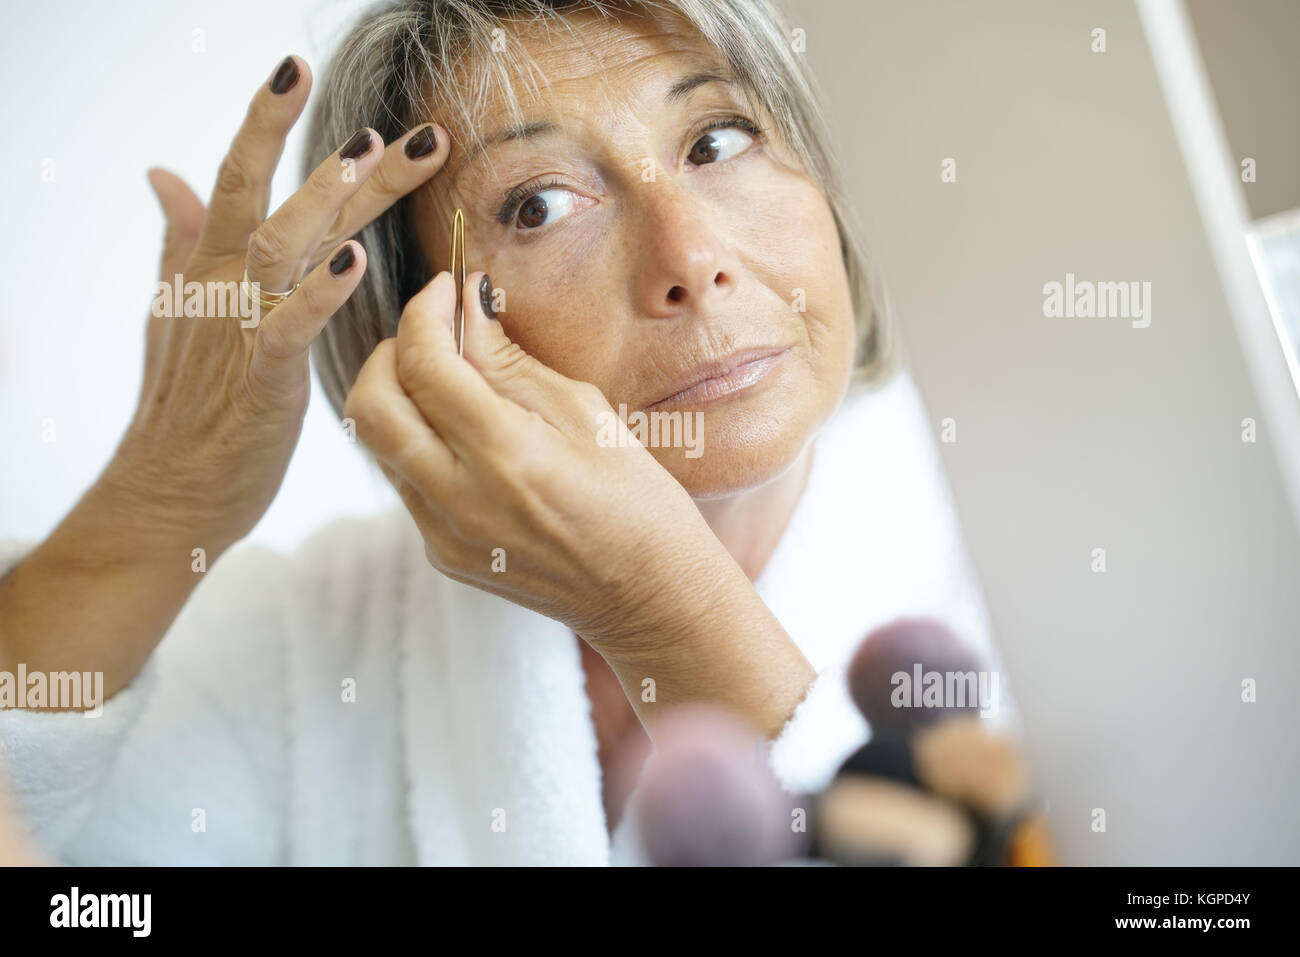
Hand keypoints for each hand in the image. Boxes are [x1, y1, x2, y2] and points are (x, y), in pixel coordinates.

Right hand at [109, 55, 447, 555]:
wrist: (170, 488)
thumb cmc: (190, 403)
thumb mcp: (178, 307)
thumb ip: (181, 237)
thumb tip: (162, 172)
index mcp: (213, 263)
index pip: (239, 174)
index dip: (266, 119)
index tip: (293, 66)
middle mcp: (225, 283)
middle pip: (274, 197)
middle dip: (335, 155)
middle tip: (397, 121)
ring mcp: (238, 327)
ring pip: (279, 245)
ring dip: (324, 198)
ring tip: (371, 154)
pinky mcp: (259, 378)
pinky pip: (288, 326)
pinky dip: (318, 291)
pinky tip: (353, 259)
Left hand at [345, 269, 734, 660]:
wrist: (650, 598)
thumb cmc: (638, 502)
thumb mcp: (586, 416)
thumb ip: (511, 364)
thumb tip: (466, 311)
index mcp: (506, 456)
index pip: (426, 365)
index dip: (426, 313)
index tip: (447, 288)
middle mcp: (460, 500)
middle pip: (372, 405)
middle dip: (390, 351)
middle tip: (434, 331)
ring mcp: (445, 535)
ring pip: (379, 443)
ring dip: (400, 395)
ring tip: (452, 377)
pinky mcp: (443, 554)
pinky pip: (405, 481)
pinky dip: (419, 440)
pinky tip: (465, 432)